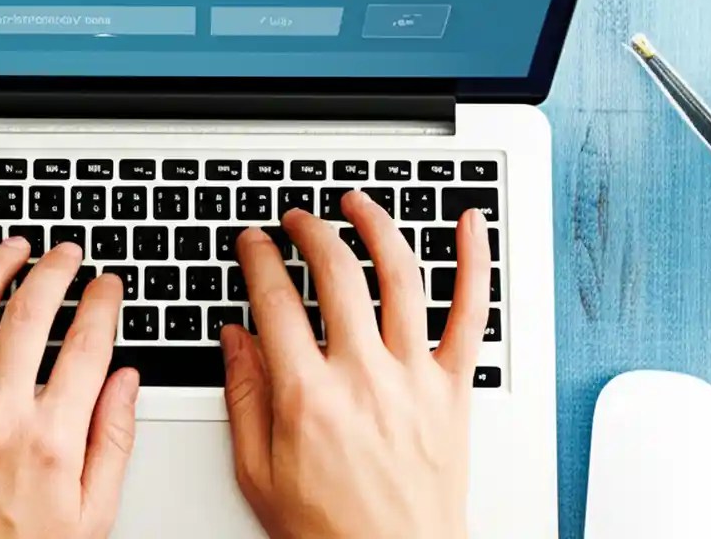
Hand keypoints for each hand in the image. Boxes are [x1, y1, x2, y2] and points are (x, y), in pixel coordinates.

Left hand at [0, 239, 139, 538]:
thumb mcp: (92, 515)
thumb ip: (114, 441)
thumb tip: (127, 382)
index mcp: (51, 440)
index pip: (86, 344)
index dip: (101, 302)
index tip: (107, 286)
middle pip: (29, 315)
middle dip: (54, 270)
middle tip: (66, 254)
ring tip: (12, 250)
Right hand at [222, 193, 491, 538]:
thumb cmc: (330, 530)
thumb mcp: (259, 471)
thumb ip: (244, 397)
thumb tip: (235, 338)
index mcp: (309, 397)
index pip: (275, 302)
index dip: (258, 260)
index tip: (252, 243)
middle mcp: (364, 377)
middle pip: (335, 274)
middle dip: (309, 231)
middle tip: (296, 219)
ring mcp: (415, 378)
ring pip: (400, 277)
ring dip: (376, 226)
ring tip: (357, 203)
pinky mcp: (453, 389)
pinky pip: (471, 314)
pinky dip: (476, 263)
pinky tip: (471, 224)